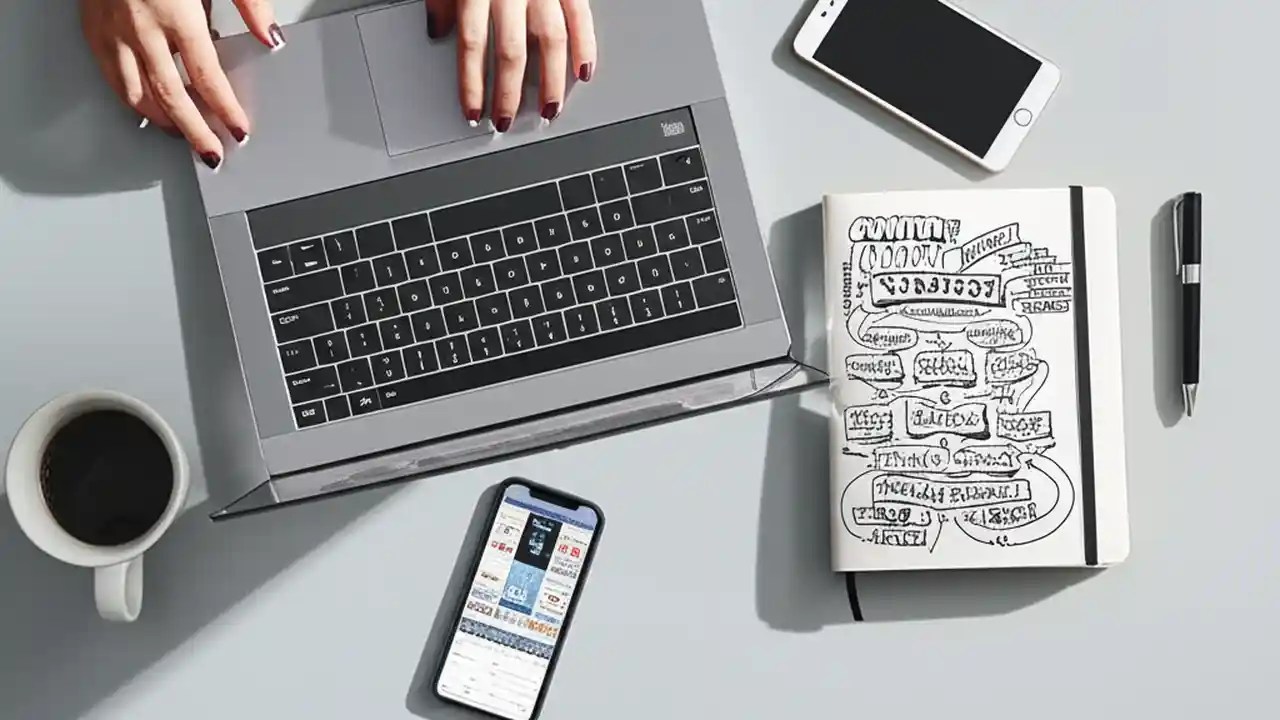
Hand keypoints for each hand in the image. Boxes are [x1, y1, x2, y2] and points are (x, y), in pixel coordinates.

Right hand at [79, 0, 284, 168]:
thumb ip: (250, 4)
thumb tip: (270, 37)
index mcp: (176, 13)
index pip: (206, 77)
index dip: (225, 109)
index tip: (239, 129)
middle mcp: (141, 27)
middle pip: (171, 96)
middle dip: (195, 131)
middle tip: (212, 152)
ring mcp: (112, 29)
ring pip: (134, 93)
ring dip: (162, 120)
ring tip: (183, 135)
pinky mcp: (92, 26)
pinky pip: (110, 75)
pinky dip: (128, 98)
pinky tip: (144, 109)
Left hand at [425, 0, 596, 131]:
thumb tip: (437, 32)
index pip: (472, 46)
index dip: (472, 85)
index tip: (472, 113)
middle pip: (511, 52)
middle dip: (508, 95)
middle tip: (506, 122)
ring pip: (551, 43)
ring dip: (549, 83)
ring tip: (546, 110)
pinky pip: (581, 18)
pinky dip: (586, 48)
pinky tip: (583, 74)